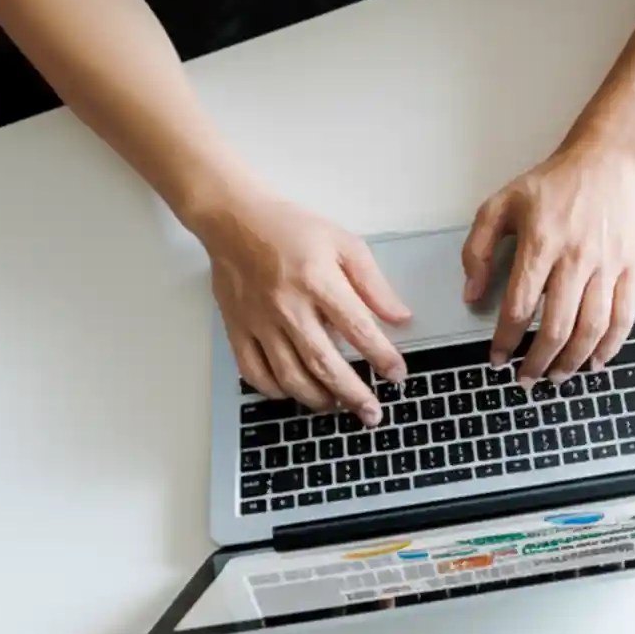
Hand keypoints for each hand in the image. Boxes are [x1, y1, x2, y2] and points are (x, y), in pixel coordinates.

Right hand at [187, 187, 410, 425]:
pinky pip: (254, 372)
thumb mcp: (344, 243)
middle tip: (372, 414)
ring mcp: (259, 322)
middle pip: (323, 363)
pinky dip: (275, 390)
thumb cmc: (292, 229)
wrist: (233, 219)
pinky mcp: (237, 329)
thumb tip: (400, 318)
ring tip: (338, 407)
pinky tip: (294, 393)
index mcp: (318, 281)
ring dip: (317, 399)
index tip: (398, 375)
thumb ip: (373, 283)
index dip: (381, 357)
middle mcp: (288, 307)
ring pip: (289, 376)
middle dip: (352, 394)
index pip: (358, 329)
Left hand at [462, 147, 634, 385]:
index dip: (506, 340)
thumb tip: (472, 294)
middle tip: (526, 378)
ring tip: (557, 377)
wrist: (608, 160)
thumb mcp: (501, 204)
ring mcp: (607, 264)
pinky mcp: (631, 267)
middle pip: (557, 326)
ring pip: (591, 328)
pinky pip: (622, 316)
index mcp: (541, 242)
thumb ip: (478, 249)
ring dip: (572, 361)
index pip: (520, 306)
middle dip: (538, 361)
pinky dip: (610, 345)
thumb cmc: (553, 183)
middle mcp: (576, 257)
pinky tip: (595, 361)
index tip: (497, 358)